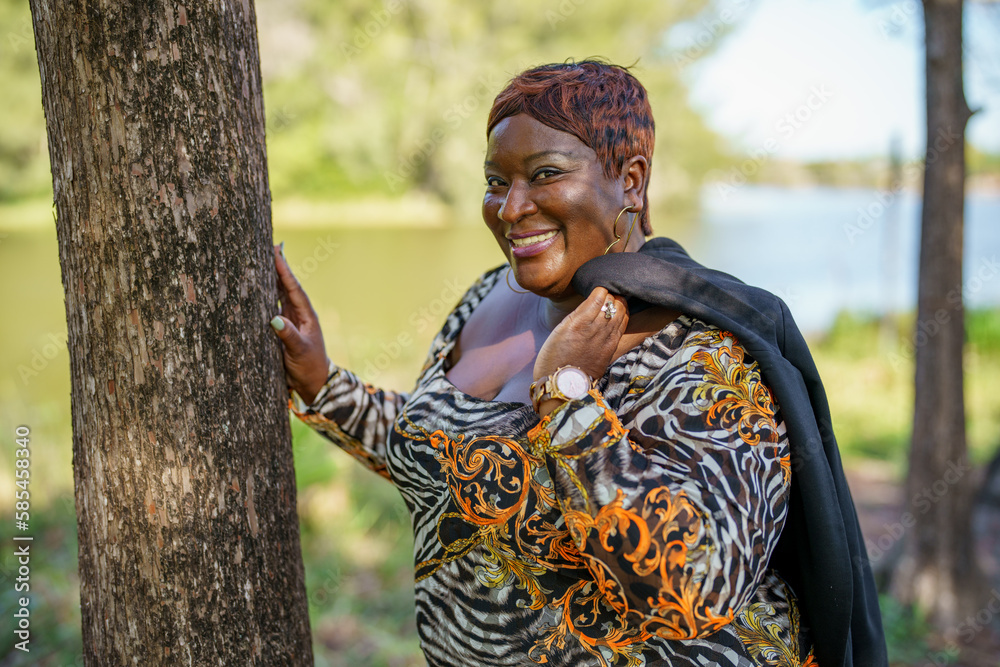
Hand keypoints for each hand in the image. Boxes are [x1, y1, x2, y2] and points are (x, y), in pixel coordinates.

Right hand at [270, 244, 330, 404]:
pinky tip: (258, 287)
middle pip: (286, 286)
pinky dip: (266, 295)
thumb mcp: (299, 352)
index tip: (276, 251)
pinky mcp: (283, 328)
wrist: (314, 383)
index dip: (284, 270)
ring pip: (279, 294)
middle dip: (278, 267)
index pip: (293, 288)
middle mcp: (298, 314)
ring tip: (262, 259)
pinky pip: (273, 307)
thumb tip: (274, 319)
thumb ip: (288, 336)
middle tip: (269, 246)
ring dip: (271, 278)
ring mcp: (291, 320)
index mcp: (306, 315)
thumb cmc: (309, 367)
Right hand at [533, 287, 627, 383]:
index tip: (597, 290)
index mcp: (579, 322)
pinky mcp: (611, 348)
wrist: (562, 385)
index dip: (600, 290)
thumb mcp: (558, 330)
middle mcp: (595, 329)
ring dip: (619, 304)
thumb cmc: (553, 358)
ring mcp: (605, 339)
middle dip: (610, 295)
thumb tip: (590, 304)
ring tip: (613, 302)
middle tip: (605, 296)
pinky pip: (622, 326)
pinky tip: (619, 314)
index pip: (599, 296)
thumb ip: (576, 316)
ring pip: (621, 312)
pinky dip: (622, 316)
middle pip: (612, 302)